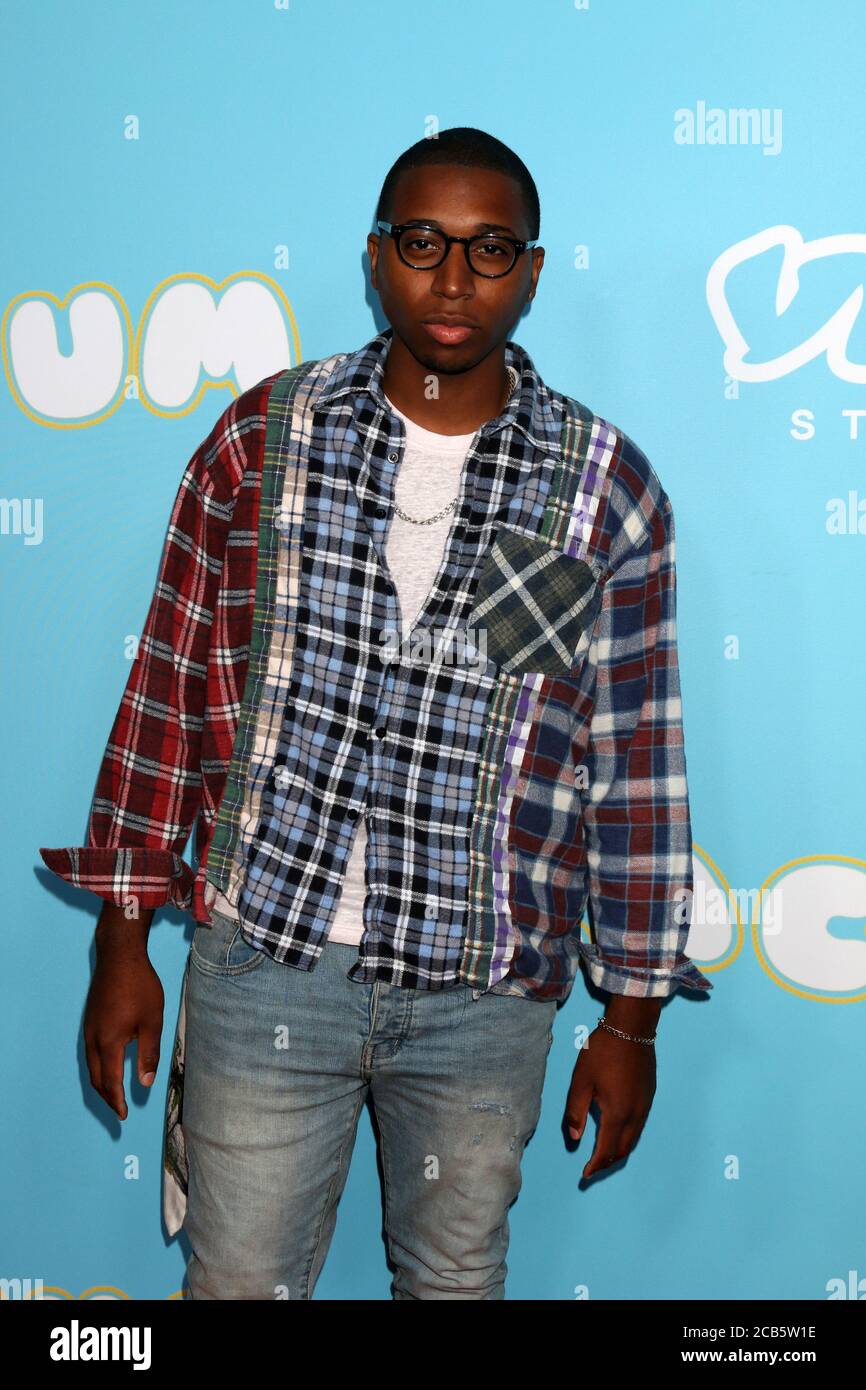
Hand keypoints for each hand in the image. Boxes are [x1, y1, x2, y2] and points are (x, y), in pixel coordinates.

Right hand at [84, 941, 163, 1120]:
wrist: (119, 957)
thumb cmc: (140, 987)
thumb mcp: (152, 1021)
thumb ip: (148, 1053)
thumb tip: (145, 1083)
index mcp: (109, 1042)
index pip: (110, 1081)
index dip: (117, 1100)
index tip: (124, 1116)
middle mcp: (93, 1039)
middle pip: (97, 1078)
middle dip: (107, 1096)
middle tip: (119, 1110)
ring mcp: (89, 1029)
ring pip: (91, 1066)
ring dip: (102, 1083)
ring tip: (114, 1094)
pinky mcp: (90, 1021)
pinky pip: (90, 1053)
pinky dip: (99, 1068)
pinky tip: (108, 1067)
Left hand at [564, 1024, 656, 1179]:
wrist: (631, 1029)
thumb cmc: (602, 1052)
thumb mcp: (581, 1081)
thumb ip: (576, 1112)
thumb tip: (574, 1138)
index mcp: (617, 1114)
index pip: (606, 1150)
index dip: (595, 1166)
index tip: (584, 1175)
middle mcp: (635, 1115)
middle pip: (622, 1150)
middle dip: (607, 1163)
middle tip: (592, 1168)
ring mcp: (645, 1106)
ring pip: (633, 1140)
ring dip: (618, 1152)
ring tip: (602, 1156)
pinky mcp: (649, 1097)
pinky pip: (638, 1127)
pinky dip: (627, 1138)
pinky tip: (617, 1133)